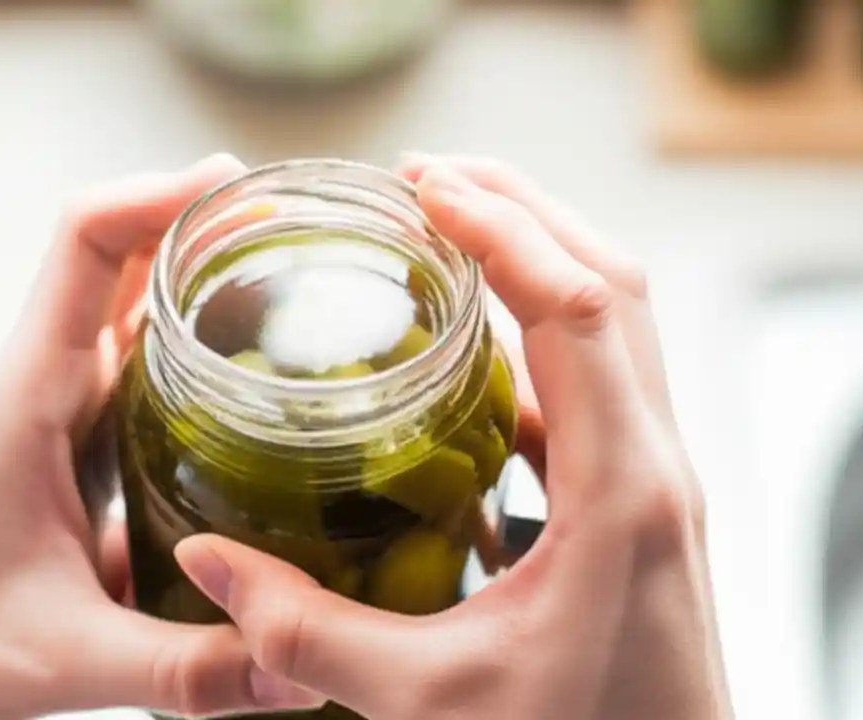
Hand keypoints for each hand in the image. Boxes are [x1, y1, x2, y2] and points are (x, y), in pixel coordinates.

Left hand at [0, 154, 321, 719]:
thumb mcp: (69, 662)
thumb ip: (187, 666)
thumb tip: (299, 662)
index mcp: (27, 398)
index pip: (81, 246)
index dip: (156, 196)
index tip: (236, 186)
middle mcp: (43, 383)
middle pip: (120, 250)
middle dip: (204, 216)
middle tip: (299, 220)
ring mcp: (59, 405)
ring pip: (131, 296)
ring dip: (201, 263)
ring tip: (296, 265)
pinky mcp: (78, 437)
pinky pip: (140, 354)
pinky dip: (194, 327)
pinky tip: (260, 358)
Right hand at [173, 155, 728, 719]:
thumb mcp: (429, 704)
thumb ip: (308, 634)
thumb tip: (205, 561)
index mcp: (621, 495)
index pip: (577, 309)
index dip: (504, 230)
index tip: (425, 189)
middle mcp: (656, 468)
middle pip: (611, 284)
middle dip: (525, 209)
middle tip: (428, 179)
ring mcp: (657, 481)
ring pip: (616, 323)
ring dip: (542, 257)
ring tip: (452, 226)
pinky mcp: (640, 501)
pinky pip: (599, 381)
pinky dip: (540, 333)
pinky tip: (470, 344)